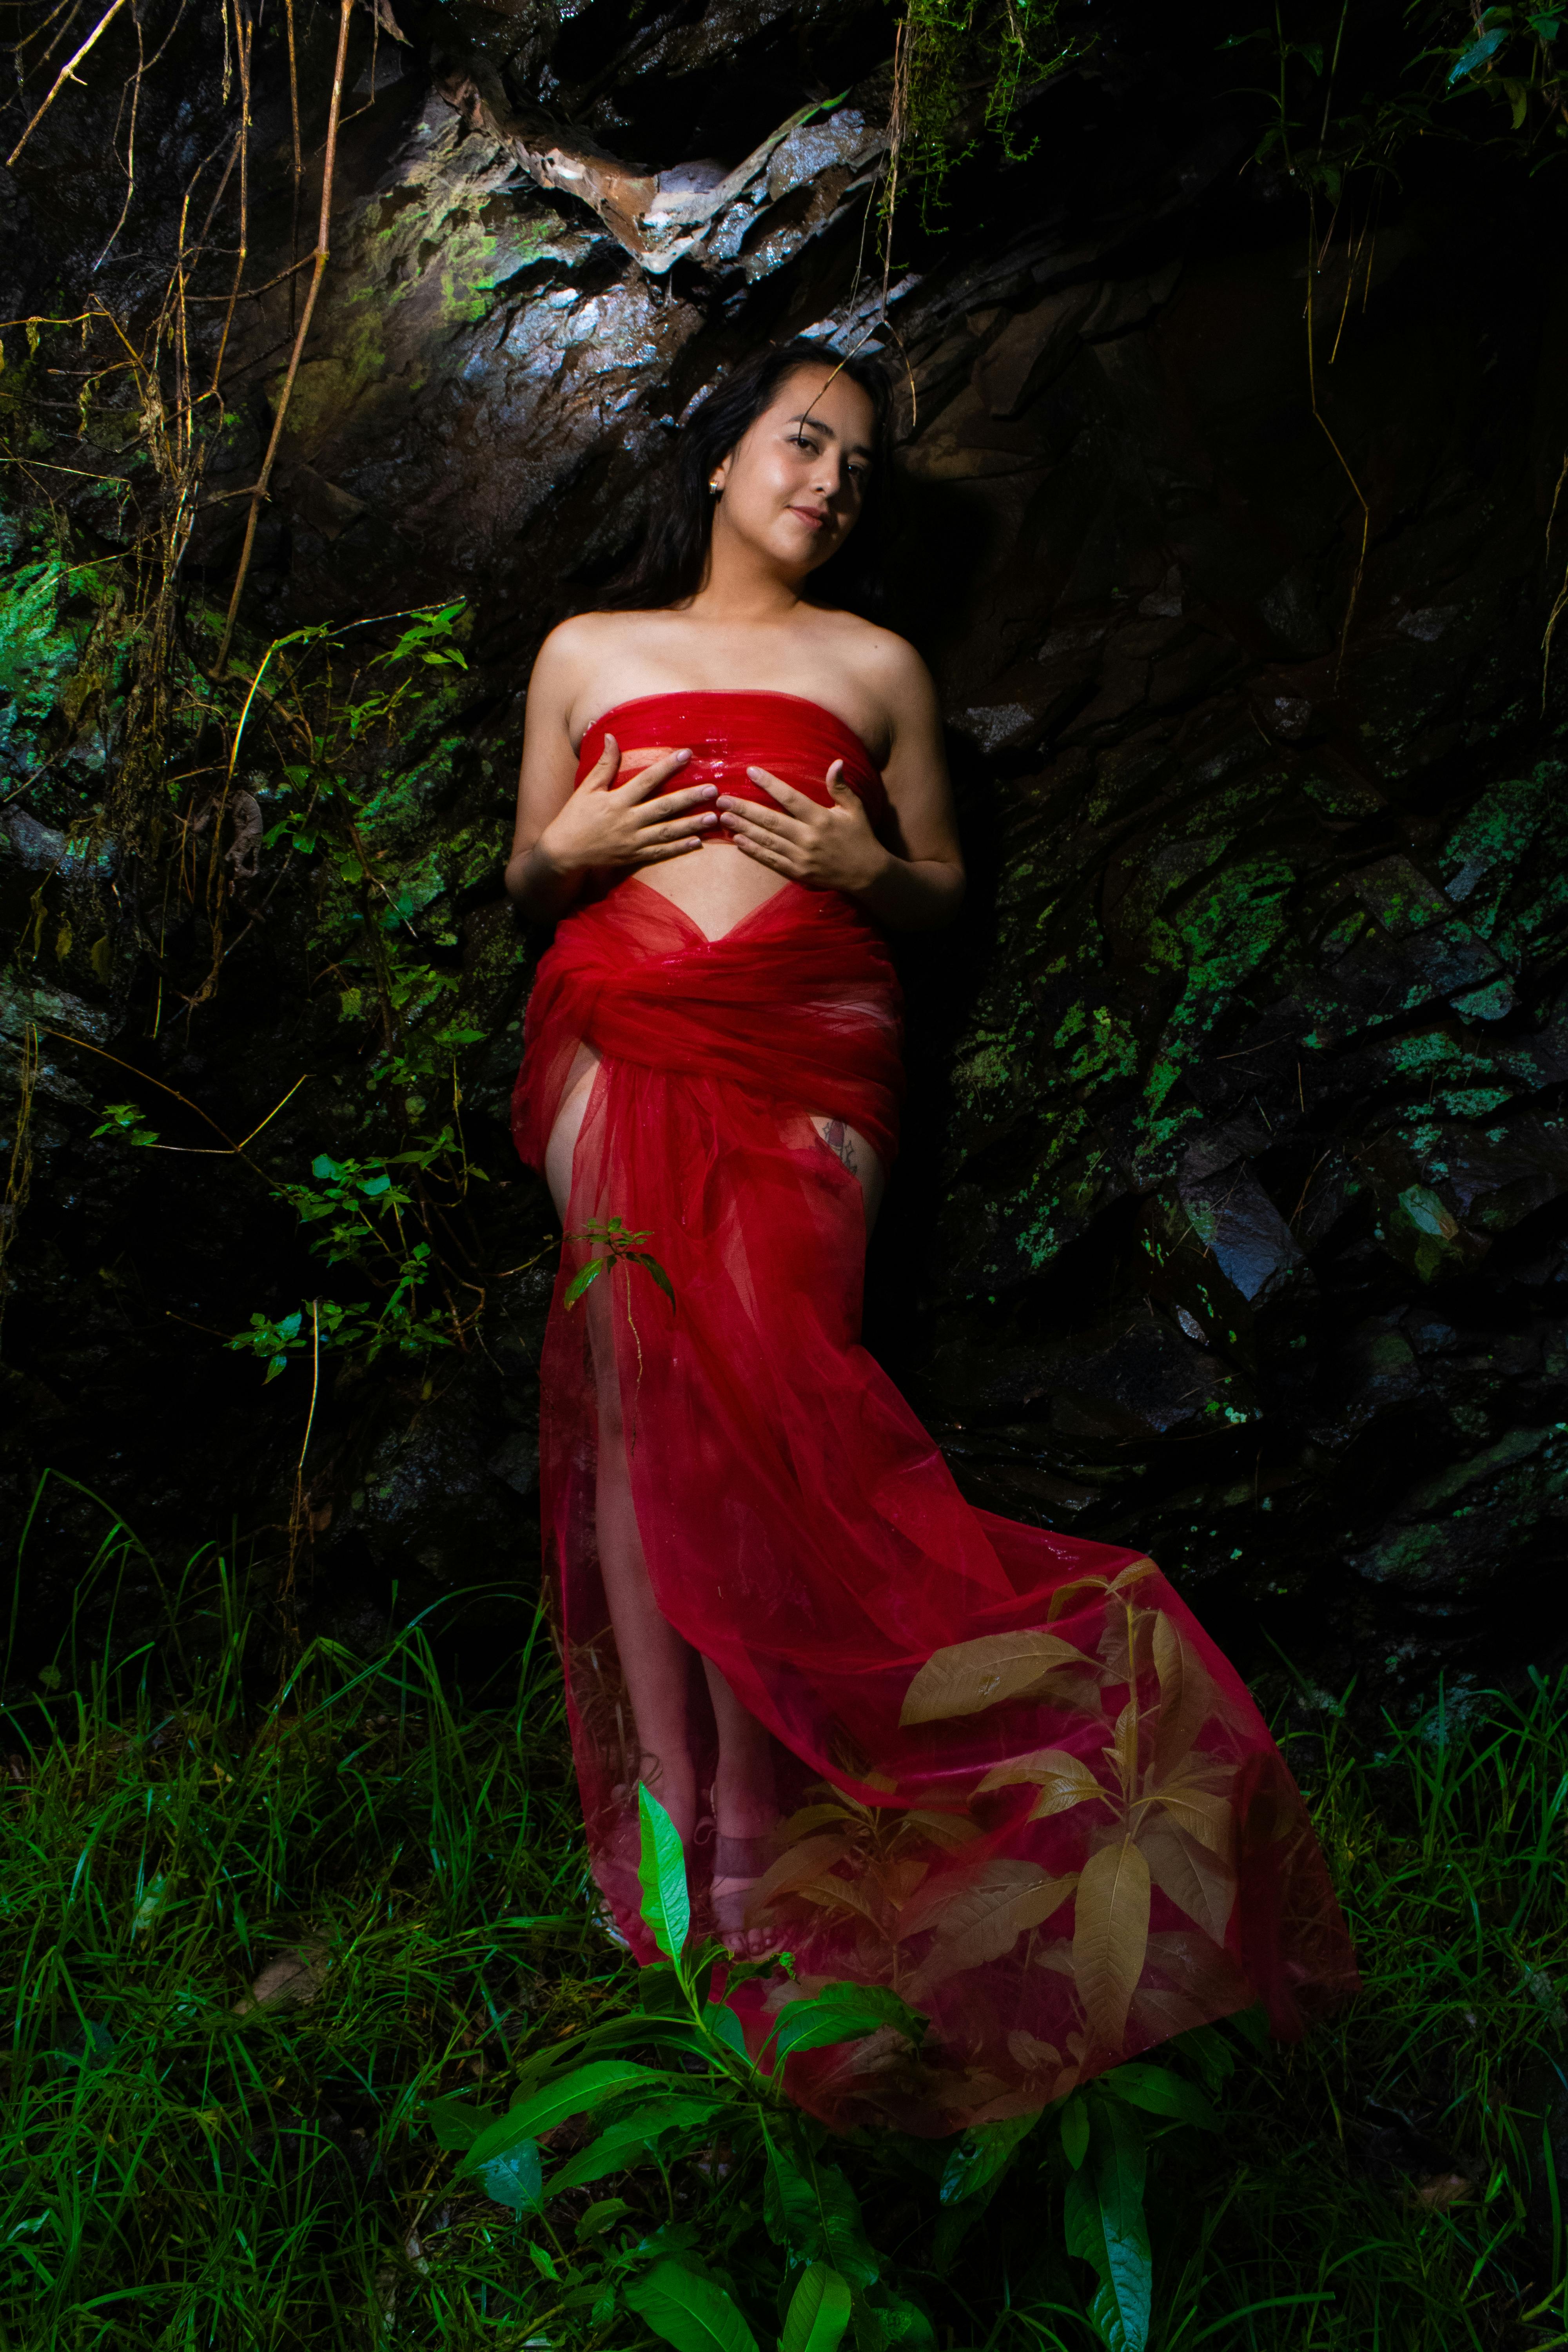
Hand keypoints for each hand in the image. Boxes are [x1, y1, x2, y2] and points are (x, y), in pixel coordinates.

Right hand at [538, 736, 718, 874]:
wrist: (563, 852)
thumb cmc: (575, 817)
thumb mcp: (587, 789)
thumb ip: (604, 765)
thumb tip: (610, 736)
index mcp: (617, 801)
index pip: (647, 780)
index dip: (667, 767)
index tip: (687, 754)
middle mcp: (628, 821)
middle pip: (664, 807)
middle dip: (690, 798)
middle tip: (713, 790)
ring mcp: (633, 841)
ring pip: (668, 832)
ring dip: (692, 825)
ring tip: (714, 817)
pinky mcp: (634, 856)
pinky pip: (661, 852)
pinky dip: (679, 848)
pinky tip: (698, 842)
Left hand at [716, 763, 887, 893]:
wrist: (867, 874)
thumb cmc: (860, 837)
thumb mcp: (855, 809)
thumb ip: (841, 787)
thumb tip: (836, 762)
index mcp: (821, 819)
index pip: (790, 798)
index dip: (770, 785)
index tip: (750, 772)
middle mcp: (809, 838)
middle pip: (771, 821)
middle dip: (745, 809)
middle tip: (722, 799)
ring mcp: (801, 857)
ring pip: (767, 841)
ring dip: (743, 829)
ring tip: (723, 818)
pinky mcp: (798, 872)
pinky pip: (771, 861)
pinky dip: (753, 851)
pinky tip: (738, 842)